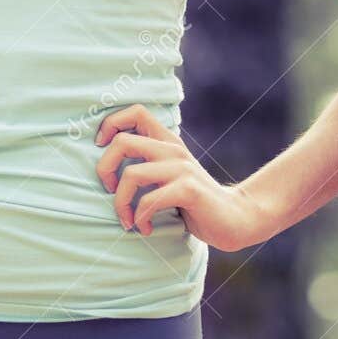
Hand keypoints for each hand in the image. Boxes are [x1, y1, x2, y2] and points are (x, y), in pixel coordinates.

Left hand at [94, 103, 272, 252]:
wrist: (235, 218)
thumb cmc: (194, 201)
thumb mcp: (169, 175)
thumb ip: (148, 164)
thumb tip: (107, 167)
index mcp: (167, 141)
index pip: (135, 111)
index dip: (111, 125)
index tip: (101, 148)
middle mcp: (172, 150)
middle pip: (122, 142)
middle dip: (104, 169)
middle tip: (109, 191)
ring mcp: (182, 168)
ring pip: (131, 174)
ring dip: (120, 202)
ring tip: (127, 219)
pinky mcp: (189, 189)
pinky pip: (150, 200)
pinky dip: (140, 216)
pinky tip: (145, 227)